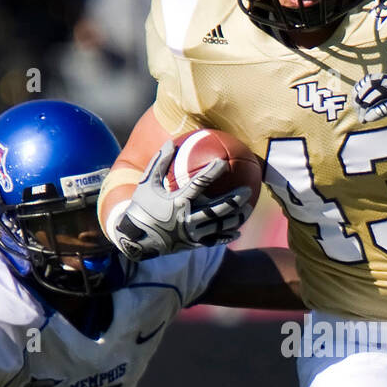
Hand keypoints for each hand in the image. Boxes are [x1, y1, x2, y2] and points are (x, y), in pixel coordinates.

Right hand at [114, 143, 253, 259]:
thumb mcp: (147, 184)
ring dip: (237, 217)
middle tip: (248, 190)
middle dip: (235, 199)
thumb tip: (170, 142)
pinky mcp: (193, 244)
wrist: (137, 239)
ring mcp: (192, 234)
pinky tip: (238, 231)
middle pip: (217, 208)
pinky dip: (227, 236)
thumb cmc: (142, 207)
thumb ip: (159, 163)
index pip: (198, 184)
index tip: (223, 162)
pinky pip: (214, 241)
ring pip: (220, 225)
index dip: (212, 172)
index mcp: (177, 202)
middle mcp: (187, 219)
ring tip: (249, 209)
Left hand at [352, 73, 386, 147]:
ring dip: (366, 106)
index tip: (355, 102)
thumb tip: (363, 105)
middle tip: (358, 111)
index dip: (360, 89)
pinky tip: (369, 119)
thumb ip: (385, 103)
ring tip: (363, 118)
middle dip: (361, 97)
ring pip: (379, 92)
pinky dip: (376, 112)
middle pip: (373, 83)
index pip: (371, 78)